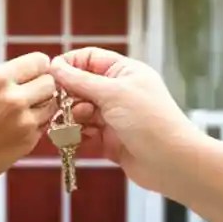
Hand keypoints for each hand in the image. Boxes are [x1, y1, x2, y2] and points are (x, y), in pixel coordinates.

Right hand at [0, 51, 57, 191]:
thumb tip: (40, 70)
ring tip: (19, 114)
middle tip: (27, 96)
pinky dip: (37, 124)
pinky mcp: (30, 139)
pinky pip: (45, 123)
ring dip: (42, 107)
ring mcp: (24, 119)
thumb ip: (8, 79)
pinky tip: (16, 129)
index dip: (37, 69)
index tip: (32, 76)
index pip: (39, 61)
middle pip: (50, 82)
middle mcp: (13, 96)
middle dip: (42, 88)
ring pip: (52, 103)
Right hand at [49, 47, 198, 193]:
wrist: (171, 162)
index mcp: (124, 72)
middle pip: (81, 86)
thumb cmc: (150, 121)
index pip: (89, 59)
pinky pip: (85, 134)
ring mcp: (114, 117)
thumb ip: (81, 80)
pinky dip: (76, 136)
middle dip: (67, 95)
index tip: (50, 76)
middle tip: (58, 106)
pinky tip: (73, 140)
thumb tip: (55, 66)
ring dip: (71, 118)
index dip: (69, 65)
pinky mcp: (110, 141)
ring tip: (69, 125)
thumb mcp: (113, 93)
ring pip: (80, 112)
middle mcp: (118, 92)